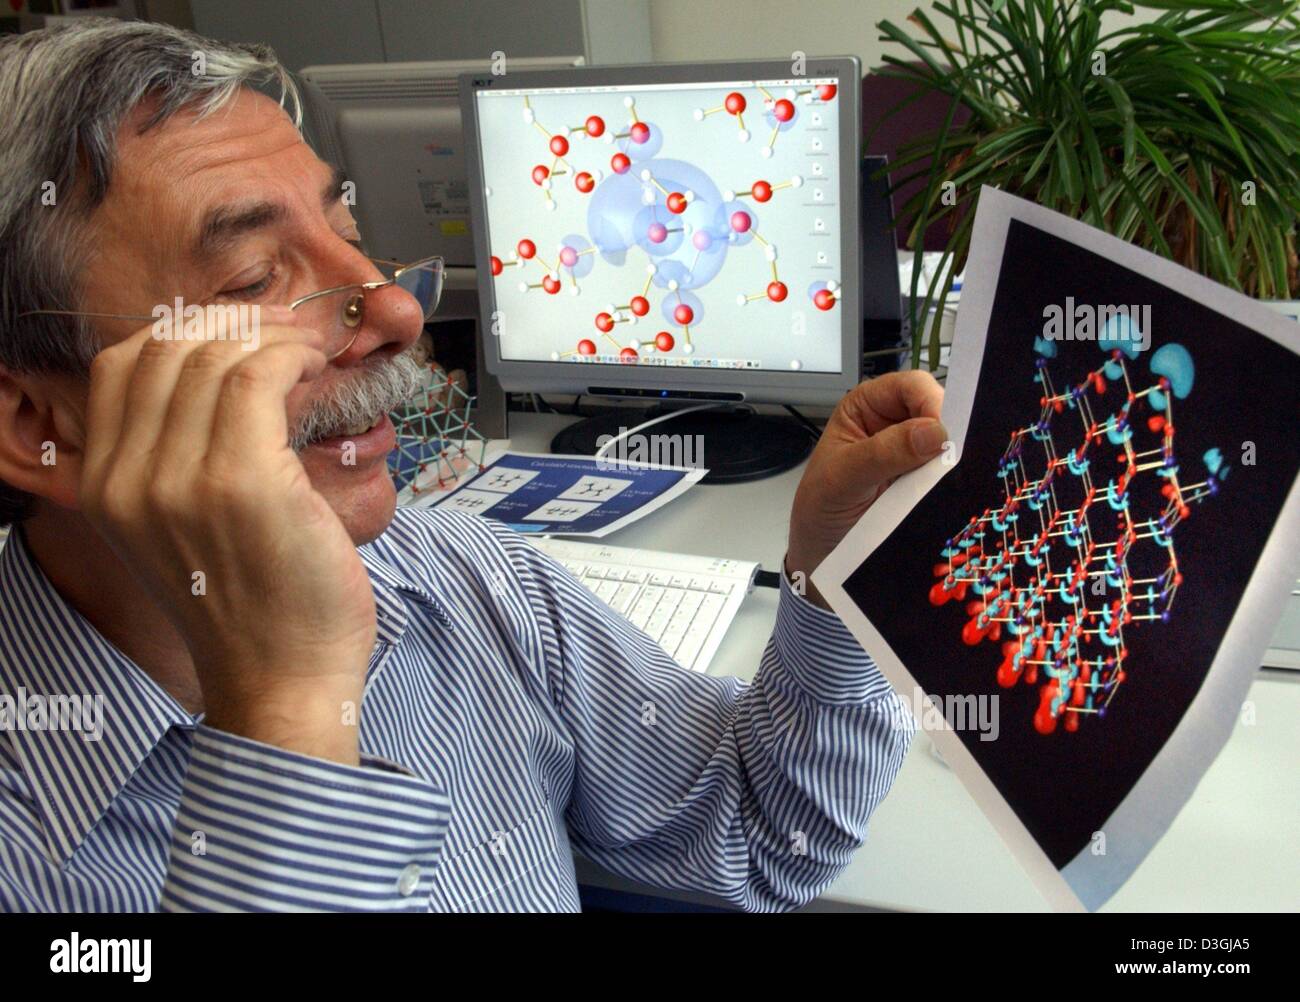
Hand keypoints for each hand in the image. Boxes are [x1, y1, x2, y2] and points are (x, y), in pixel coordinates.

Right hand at [79, 309, 375, 763]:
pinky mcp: (241, 481)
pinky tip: (318, 368)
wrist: (282, 679)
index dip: (185, 332)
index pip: (122, 366)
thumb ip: (180, 459)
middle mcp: (129, 481)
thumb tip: (226, 374)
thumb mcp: (187, 530)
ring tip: (310, 352)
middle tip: (288, 331)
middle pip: (165, 349)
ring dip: (272, 337)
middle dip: (234, 324)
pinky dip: (292, 355)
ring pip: (214, 355)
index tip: (241, 333)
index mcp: (107, 489)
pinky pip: (258, 375)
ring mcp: (180, 481)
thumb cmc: (256, 607)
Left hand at [787, 371, 946, 607]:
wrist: (823, 557)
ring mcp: (915, 455)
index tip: (942, 435)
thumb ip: (880, 454)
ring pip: (951, 444)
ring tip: (960, 480)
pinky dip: (959, 483)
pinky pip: (954, 475)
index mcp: (866, 407)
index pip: (910, 387)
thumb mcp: (840, 480)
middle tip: (957, 461)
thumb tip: (933, 432)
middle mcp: (895, 424)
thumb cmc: (819, 510)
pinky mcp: (929, 484)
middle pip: (939, 411)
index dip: (931, 403)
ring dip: (958, 461)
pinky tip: (960, 494)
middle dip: (952, 431)